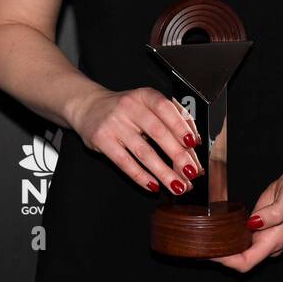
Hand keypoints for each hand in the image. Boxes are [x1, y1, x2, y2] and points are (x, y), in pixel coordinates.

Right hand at [72, 87, 203, 195]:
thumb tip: (193, 143)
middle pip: (158, 133)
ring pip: (144, 152)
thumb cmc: (125, 109)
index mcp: (145, 96)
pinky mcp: (102, 140)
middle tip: (191, 173)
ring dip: (163, 172)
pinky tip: (154, 185)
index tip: (194, 145)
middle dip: (178, 156)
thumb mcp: (146, 104)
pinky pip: (125, 163)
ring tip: (177, 186)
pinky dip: (141, 177)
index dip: (182, 126)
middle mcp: (130, 107)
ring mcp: (114, 124)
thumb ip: (170, 118)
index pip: (166, 109)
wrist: (88, 107)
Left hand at [210, 167, 282, 272]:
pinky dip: (230, 240)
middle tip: (200, 244)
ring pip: (242, 253)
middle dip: (221, 256)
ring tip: (205, 238)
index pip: (247, 261)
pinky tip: (218, 232)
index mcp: (276, 238)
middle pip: (241, 260)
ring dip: (224, 249)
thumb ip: (275, 211)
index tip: (211, 252)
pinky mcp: (263, 230)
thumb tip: (254, 223)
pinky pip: (244, 242)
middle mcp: (270, 243)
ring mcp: (266, 238)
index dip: (227, 261)